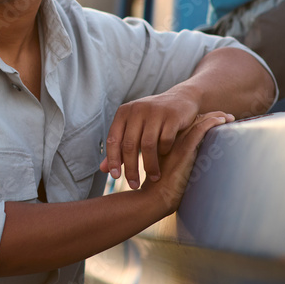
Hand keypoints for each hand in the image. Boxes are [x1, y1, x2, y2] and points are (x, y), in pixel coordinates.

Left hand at [100, 90, 227, 189]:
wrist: (181, 99)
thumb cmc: (153, 118)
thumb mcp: (134, 128)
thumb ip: (120, 147)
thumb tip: (103, 169)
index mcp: (124, 112)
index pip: (113, 139)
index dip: (113, 159)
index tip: (115, 177)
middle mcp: (137, 110)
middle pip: (130, 145)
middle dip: (131, 168)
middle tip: (134, 184)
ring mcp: (155, 112)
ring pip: (148, 145)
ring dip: (150, 165)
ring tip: (153, 177)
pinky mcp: (172, 116)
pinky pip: (166, 140)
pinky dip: (165, 151)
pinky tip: (166, 156)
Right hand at [140, 111, 233, 213]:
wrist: (154, 198)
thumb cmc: (161, 190)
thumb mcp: (168, 171)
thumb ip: (178, 164)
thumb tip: (195, 166)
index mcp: (166, 142)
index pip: (185, 126)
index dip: (200, 120)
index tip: (215, 119)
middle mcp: (170, 139)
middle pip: (192, 121)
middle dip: (210, 116)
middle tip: (225, 115)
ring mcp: (175, 144)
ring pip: (197, 123)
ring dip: (214, 117)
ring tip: (228, 116)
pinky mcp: (182, 150)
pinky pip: (198, 131)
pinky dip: (210, 123)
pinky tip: (220, 120)